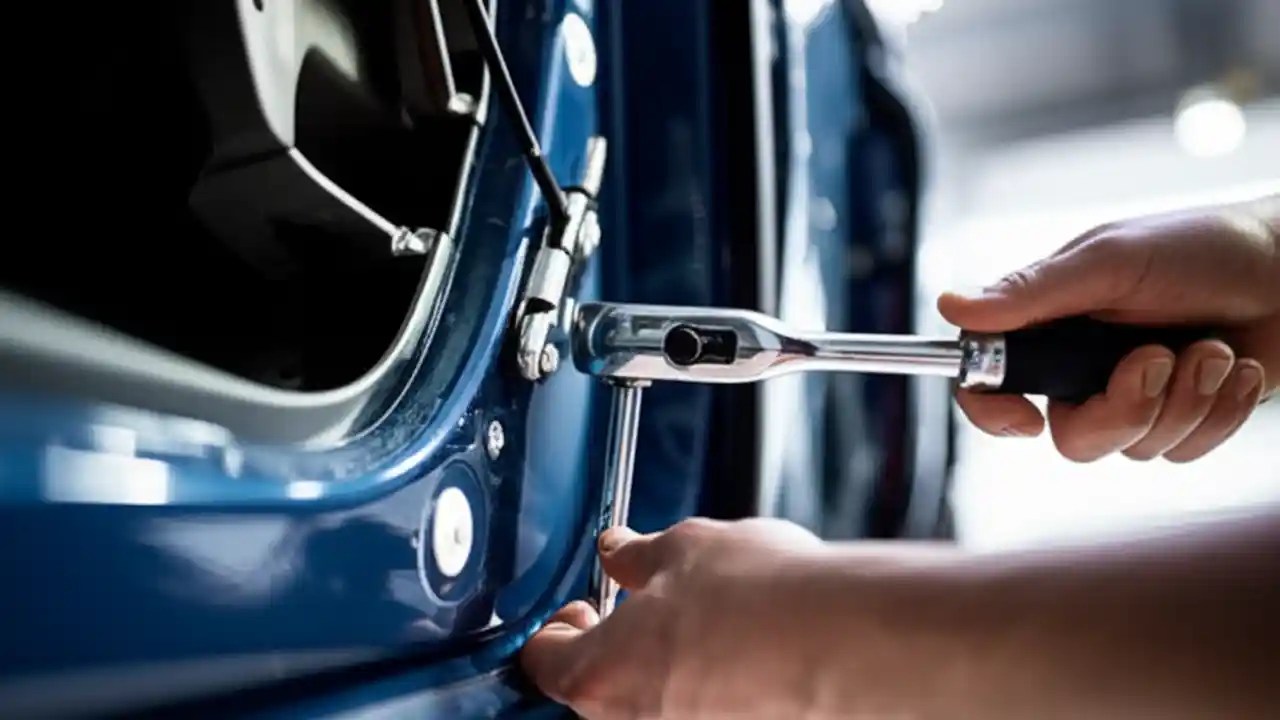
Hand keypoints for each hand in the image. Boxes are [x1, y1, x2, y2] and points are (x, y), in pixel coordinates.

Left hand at [519, 518, 829, 718]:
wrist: (844, 645)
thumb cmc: (758, 598)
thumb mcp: (684, 547)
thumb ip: (637, 555)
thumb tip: (618, 551)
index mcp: (598, 675)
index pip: (545, 660)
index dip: (558, 627)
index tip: (584, 605)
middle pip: (601, 688)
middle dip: (621, 644)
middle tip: (652, 604)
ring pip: (659, 703)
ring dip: (675, 664)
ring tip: (717, 619)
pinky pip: (707, 708)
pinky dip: (718, 683)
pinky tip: (751, 648)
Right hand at [939, 195, 1278, 462]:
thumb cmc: (1203, 247)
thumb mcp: (1112, 260)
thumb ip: (1033, 291)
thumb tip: (950, 306)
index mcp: (1052, 325)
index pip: (990, 382)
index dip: (992, 411)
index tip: (1026, 419)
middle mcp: (1085, 368)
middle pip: (1072, 436)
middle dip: (1124, 408)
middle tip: (1158, 359)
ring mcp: (1135, 397)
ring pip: (1134, 446)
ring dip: (1185, 400)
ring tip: (1213, 348)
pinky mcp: (1184, 418)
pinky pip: (1184, 451)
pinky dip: (1218, 411)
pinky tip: (1238, 369)